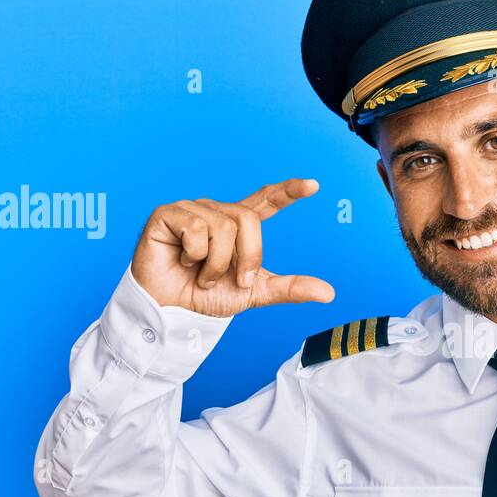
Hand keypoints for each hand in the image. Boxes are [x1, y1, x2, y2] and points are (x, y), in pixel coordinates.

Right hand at [130, 178, 334, 316]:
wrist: (172, 311)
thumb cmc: (206, 297)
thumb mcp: (255, 293)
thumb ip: (289, 288)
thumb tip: (329, 293)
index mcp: (238, 225)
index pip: (266, 200)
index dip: (288, 191)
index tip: (313, 185)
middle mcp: (216, 212)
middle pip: (248, 221)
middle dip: (246, 258)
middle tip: (232, 280)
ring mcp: (191, 210)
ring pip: (223, 227)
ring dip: (217, 264)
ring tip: (201, 274)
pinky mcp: (167, 214)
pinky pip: (195, 228)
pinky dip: (194, 255)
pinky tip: (182, 261)